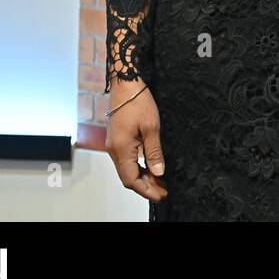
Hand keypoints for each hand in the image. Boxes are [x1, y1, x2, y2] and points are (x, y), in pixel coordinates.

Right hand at [106, 79, 167, 201]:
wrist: (126, 84)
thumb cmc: (138, 101)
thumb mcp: (151, 127)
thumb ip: (154, 152)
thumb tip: (159, 172)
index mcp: (121, 149)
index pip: (131, 180)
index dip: (146, 190)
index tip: (161, 195)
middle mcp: (114, 150)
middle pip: (128, 177)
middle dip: (146, 186)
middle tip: (164, 191)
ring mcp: (114, 145)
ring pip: (127, 169)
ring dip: (143, 177)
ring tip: (161, 182)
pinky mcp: (118, 139)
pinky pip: (127, 160)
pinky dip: (139, 167)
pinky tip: (151, 167)